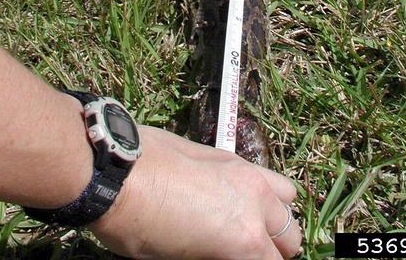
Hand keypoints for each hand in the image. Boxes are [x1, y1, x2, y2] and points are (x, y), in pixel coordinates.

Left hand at [91, 125, 302, 259]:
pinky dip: (261, 191)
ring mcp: (245, 172)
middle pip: (289, 237)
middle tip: (245, 255)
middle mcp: (257, 203)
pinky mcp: (228, 155)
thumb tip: (221, 249)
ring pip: (285, 199)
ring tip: (250, 227)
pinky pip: (264, 175)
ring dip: (274, 217)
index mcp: (247, 240)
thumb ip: (217, 254)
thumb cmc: (137, 226)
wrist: (116, 167)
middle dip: (273, 251)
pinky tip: (236, 200)